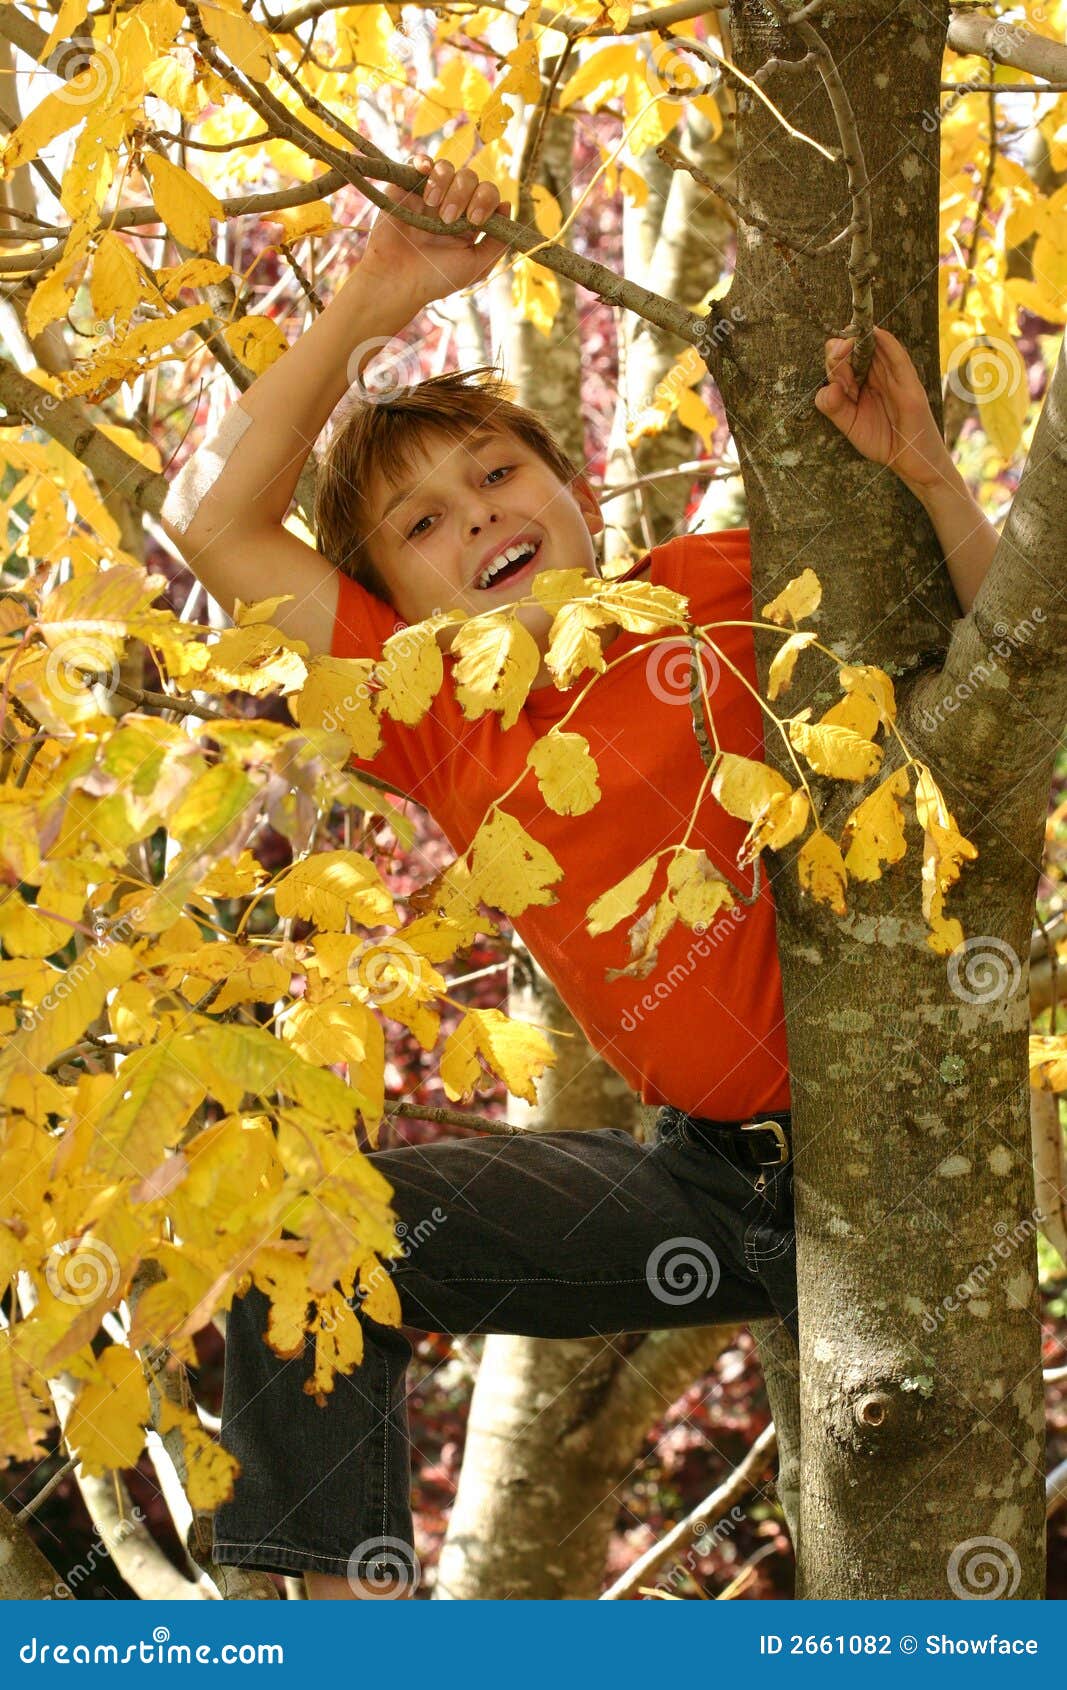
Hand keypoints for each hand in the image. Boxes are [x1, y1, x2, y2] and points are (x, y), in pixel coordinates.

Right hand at [359, 151, 509, 313]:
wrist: (397, 280)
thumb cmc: (436, 279)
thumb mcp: (476, 266)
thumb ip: (497, 243)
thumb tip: (507, 206)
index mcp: (470, 221)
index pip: (488, 194)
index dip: (486, 199)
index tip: (475, 220)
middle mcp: (451, 204)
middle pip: (470, 177)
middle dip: (463, 193)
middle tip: (448, 219)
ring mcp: (428, 194)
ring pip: (446, 167)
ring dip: (444, 182)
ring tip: (433, 205)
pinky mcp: (406, 188)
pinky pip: (418, 161)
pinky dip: (424, 161)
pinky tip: (425, 171)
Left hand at [814, 326, 951, 491]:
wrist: (910, 461)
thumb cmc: (883, 439)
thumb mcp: (850, 424)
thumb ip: (834, 407)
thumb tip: (827, 387)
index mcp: (861, 381)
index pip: (844, 359)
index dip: (834, 357)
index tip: (830, 367)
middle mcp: (877, 374)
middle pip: (858, 348)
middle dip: (842, 347)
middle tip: (835, 355)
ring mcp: (894, 376)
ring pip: (876, 348)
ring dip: (861, 340)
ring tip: (848, 339)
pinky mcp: (909, 385)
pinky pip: (899, 359)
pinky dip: (887, 344)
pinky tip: (875, 334)